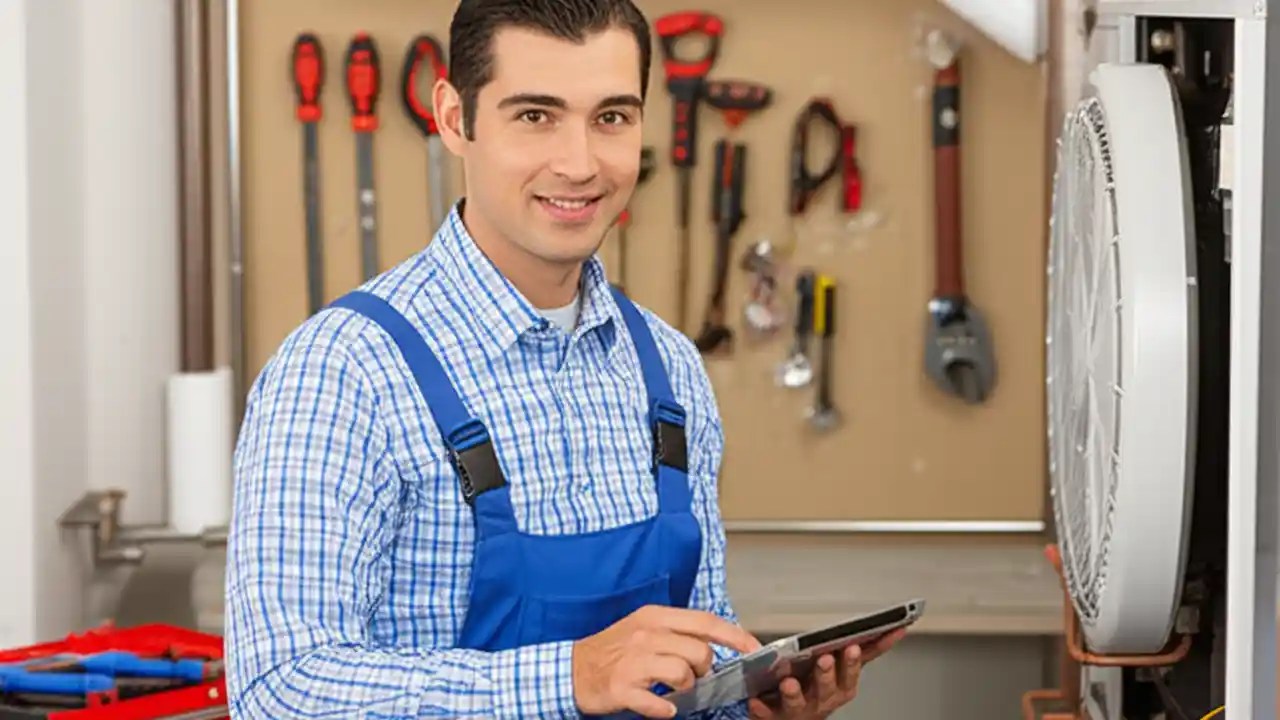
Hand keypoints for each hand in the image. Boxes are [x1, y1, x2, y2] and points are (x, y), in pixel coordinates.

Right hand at [572, 605, 761, 717]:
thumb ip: (677, 632)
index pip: (705, 622)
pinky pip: (658, 703)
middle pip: (699, 652)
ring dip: (686, 688)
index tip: (754, 649)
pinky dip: (665, 708)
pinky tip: (662, 706)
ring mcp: (633, 661)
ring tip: (674, 689)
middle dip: (705, 669)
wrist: (571, 669)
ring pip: (683, 675)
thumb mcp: (644, 628)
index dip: (735, 636)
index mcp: (655, 617)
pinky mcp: (622, 687)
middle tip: (694, 676)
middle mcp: (646, 635)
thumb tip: (714, 643)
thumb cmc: (613, 649)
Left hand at [747, 627, 906, 719]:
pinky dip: (763, 709)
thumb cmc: (813, 686)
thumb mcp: (837, 666)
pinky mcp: (776, 717)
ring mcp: (801, 710)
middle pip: (829, 688)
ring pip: (800, 703)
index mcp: (841, 685)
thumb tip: (891, 627)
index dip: (859, 658)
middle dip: (828, 674)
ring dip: (795, 693)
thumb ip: (857, 648)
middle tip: (825, 658)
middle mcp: (825, 699)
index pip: (854, 669)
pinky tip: (756, 701)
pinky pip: (768, 714)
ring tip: (789, 683)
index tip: (858, 644)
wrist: (789, 717)